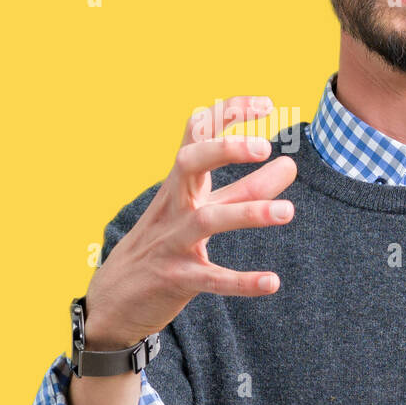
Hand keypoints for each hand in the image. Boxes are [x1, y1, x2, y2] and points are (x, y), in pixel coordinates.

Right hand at [82, 95, 296, 349]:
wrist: (115, 300)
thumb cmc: (164, 245)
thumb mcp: (202, 211)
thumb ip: (246, 190)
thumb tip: (290, 165)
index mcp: (179, 183)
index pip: (198, 132)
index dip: (229, 112)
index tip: (267, 105)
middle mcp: (173, 205)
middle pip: (190, 162)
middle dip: (225, 149)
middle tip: (265, 147)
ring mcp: (172, 242)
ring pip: (206, 220)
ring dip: (249, 213)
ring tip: (287, 211)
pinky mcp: (177, 280)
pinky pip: (211, 278)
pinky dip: (241, 281)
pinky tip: (271, 282)